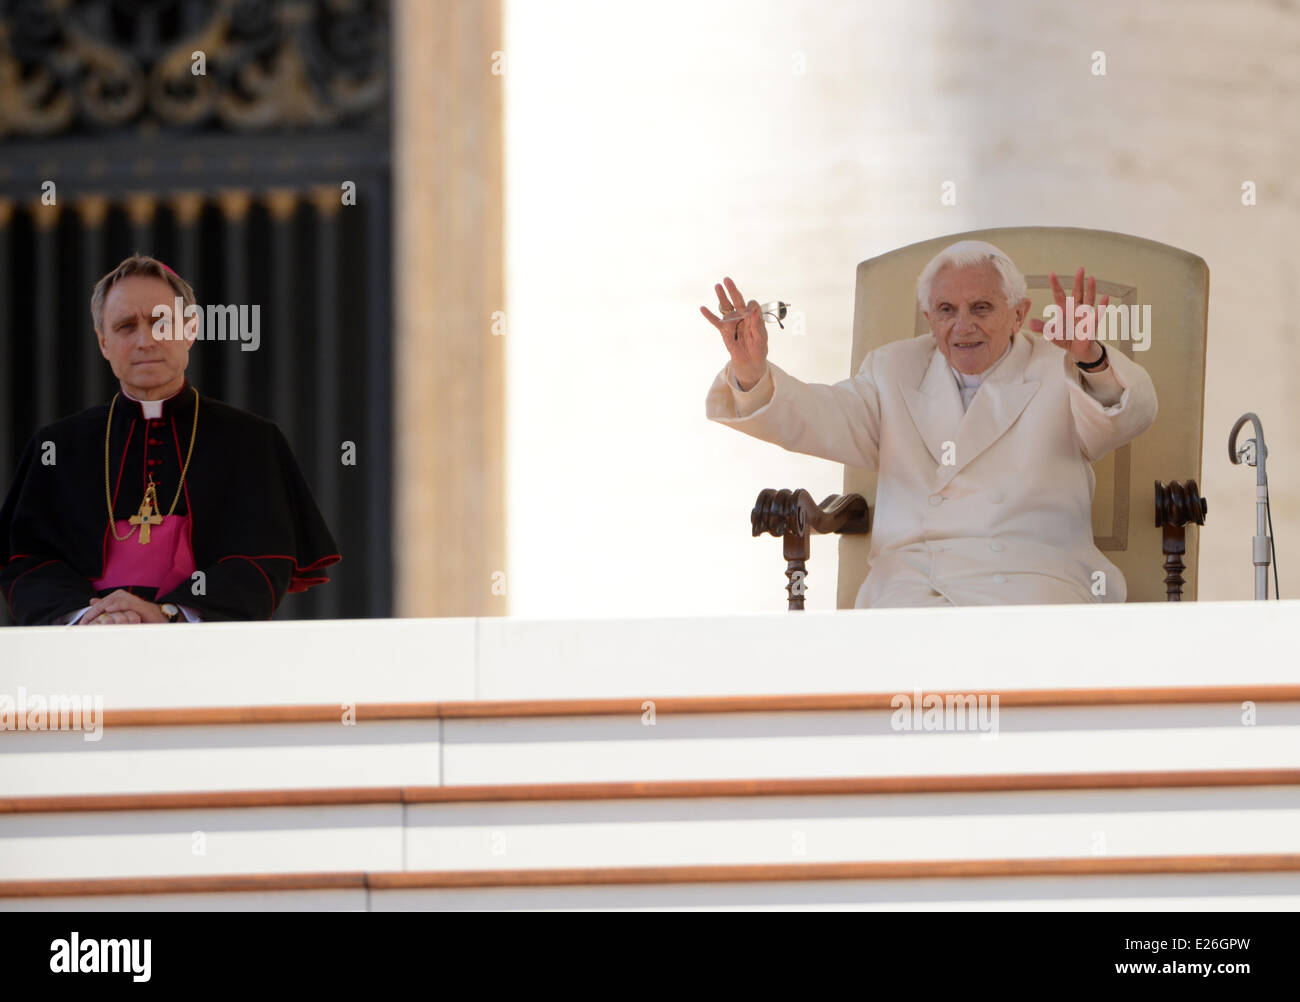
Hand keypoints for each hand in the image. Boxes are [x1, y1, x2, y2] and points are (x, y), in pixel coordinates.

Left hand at [78, 589, 167, 624]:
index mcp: (116, 597)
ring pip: (112, 602)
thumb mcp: (120, 613)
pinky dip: (117, 606)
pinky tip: (109, 610)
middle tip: (84, 623)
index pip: (99, 604)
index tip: (82, 624)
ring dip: (101, 610)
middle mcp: (122, 596)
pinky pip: (126, 604)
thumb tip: (92, 601)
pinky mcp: (139, 605)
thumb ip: (107, 606)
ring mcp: (130, 599)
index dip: (90, 613)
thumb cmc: (138, 616)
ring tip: (92, 618)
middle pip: (103, 602)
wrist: (157, 619)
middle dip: (92, 613)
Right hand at [700, 276, 768, 390]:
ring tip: (717, 286)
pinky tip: (703, 308)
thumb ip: (757, 324)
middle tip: (727, 279)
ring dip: (721, 297)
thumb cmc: (758, 348)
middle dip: (732, 290)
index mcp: (753, 316)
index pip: (752, 305)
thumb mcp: (760, 337)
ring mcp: (732, 322)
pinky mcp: (725, 330)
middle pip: (737, 300)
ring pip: (726, 307)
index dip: (751, 307)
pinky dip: (709, 315)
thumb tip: (754, 310)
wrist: (750, 361)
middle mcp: (742, 316)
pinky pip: (716, 321)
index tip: (751, 314)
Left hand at [1028, 267, 1107, 366]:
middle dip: (1078, 281)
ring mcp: (1085, 315)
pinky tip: (1105, 297)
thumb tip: (1029, 323)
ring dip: (1090, 289)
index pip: (1059, 294)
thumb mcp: (1051, 333)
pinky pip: (1098, 313)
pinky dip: (1102, 306)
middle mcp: (1075, 308)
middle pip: (1077, 292)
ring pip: (1088, 299)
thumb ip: (1042, 327)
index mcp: (1064, 309)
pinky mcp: (1093, 323)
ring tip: (1091, 278)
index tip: (1052, 274)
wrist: (1077, 350)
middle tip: (1080, 269)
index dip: (1055, 285)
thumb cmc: (1065, 338)